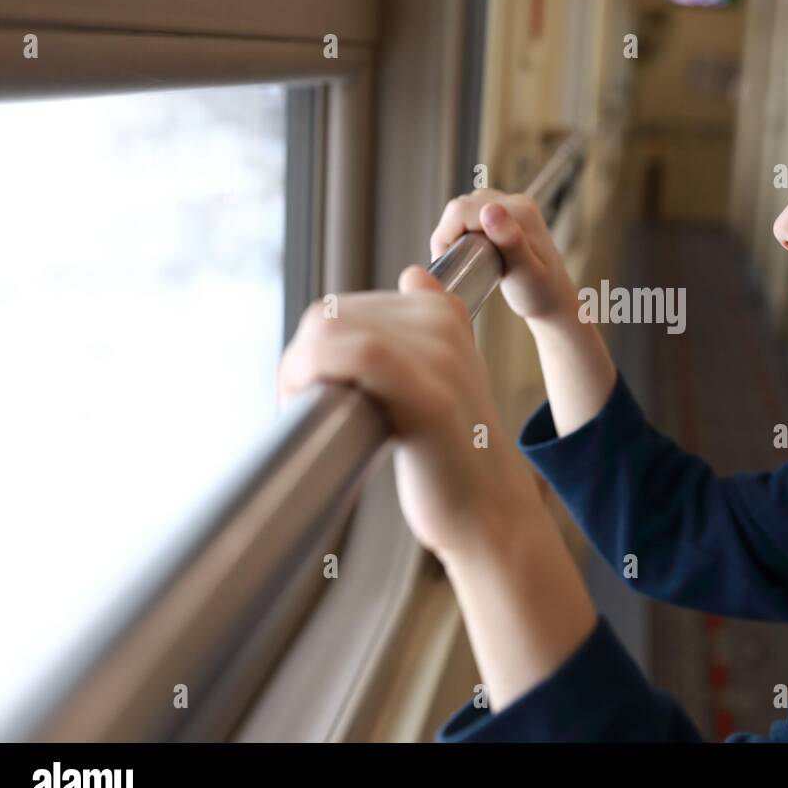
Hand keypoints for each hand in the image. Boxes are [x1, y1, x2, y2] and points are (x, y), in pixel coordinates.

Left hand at [276, 265, 542, 558]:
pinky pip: (357, 355)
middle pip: (330, 316)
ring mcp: (440, 358)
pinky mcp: (429, 394)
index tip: (318, 387)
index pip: (346, 306)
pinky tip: (308, 405)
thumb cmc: (454, 457)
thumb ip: (429, 325)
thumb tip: (413, 275)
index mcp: (445, 314)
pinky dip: (314, 373)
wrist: (489, 513)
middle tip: (305, 405)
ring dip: (298, 370)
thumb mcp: (451, 375)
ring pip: (332, 329)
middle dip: (302, 360)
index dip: (317, 348)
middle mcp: (444, 326)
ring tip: (307, 409)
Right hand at [430, 191, 576, 323]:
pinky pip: (471, 214)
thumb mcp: (525, 272)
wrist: (554, 299)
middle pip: (460, 207)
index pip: (462, 210)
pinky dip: (463, 232)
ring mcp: (511, 206)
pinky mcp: (505, 214)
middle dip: (449, 235)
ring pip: (463, 209)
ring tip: (462, 260)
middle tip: (454, 264)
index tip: (446, 261)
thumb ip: (510, 241)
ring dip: (454, 233)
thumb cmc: (540, 293)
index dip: (446, 235)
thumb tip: (490, 210)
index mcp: (520, 212)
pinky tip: (470, 252)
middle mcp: (516, 202)